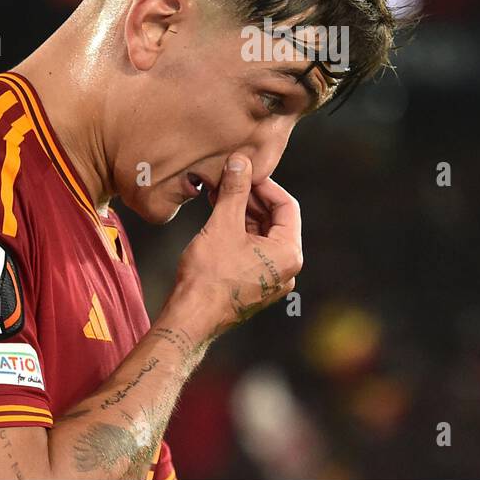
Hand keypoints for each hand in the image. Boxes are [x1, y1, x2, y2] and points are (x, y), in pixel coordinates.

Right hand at [169, 153, 302, 341]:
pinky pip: (254, 252)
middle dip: (251, 199)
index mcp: (289, 253)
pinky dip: (240, 233)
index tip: (244, 173)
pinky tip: (219, 219)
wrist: (190, 318)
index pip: (287, 206)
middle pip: (276, 221)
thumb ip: (235, 190)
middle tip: (229, 181)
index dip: (265, 185)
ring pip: (263, 236)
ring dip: (243, 214)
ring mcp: (272, 280)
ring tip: (220, 197)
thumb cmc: (209, 276)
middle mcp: (287, 268)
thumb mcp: (223, 225)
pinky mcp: (256, 286)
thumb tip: (240, 162)